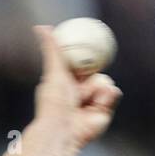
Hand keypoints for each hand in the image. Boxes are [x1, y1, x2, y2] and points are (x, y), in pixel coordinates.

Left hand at [32, 25, 121, 147]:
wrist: (63, 128)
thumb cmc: (54, 101)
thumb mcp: (54, 69)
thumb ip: (51, 48)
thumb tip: (41, 26)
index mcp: (67, 84)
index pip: (81, 66)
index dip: (87, 58)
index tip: (92, 46)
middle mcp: (79, 94)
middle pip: (96, 74)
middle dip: (93, 75)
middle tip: (85, 79)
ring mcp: (92, 103)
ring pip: (106, 83)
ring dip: (99, 87)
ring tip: (85, 98)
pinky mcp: (104, 112)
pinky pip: (113, 94)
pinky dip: (107, 96)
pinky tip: (98, 102)